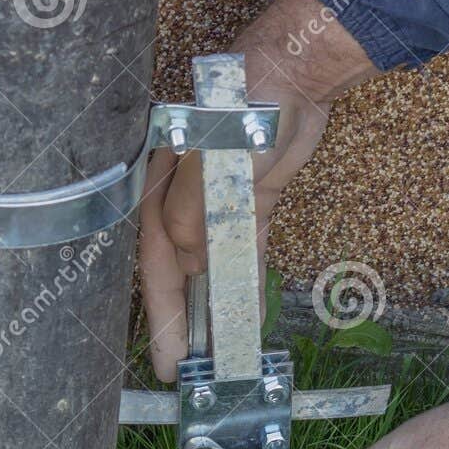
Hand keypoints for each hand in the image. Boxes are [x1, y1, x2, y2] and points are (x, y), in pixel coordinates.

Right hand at [140, 0, 378, 380]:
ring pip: (211, 270)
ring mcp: (218, 203)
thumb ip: (193, 224)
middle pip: (178, 276)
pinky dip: (245, 284)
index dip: (163, 319)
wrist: (293, 74)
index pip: (155, 270)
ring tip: (217, 355)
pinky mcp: (252, 200)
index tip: (168, 363)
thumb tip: (187, 266)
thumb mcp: (212, 175)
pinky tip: (248, 316)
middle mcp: (183, 204)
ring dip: (215, 310)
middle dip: (183, 324)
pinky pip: (244, 253)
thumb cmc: (241, 113)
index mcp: (159, 195)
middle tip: (190, 374)